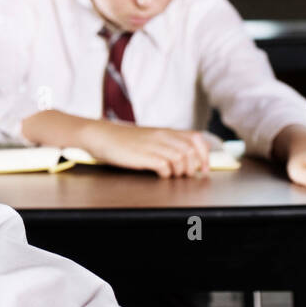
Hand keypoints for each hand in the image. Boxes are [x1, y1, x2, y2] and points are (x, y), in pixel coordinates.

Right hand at [83, 120, 211, 177]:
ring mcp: (152, 145)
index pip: (196, 138)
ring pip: (180, 158)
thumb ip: (166, 143)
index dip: (205, 154)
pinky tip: (160, 174)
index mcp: (165, 131)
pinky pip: (164, 166)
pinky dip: (167, 174)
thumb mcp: (149, 137)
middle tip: (186, 175)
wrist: (101, 135)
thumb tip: (186, 157)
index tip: (204, 168)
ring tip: (172, 175)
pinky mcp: (143, 156)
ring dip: (180, 172)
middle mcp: (162, 136)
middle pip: (191, 150)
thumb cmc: (124, 139)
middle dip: (193, 166)